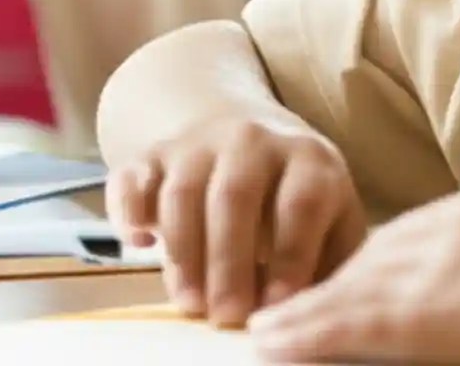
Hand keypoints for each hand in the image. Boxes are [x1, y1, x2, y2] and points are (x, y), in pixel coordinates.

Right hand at [105, 115, 366, 327]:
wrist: (250, 140)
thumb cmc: (297, 205)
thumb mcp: (332, 224)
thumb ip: (328, 266)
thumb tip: (313, 319)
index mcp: (307, 158)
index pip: (300, 202)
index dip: (290, 256)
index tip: (278, 307)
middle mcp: (251, 140)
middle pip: (234, 197)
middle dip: (228, 262)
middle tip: (226, 316)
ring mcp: (197, 142)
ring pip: (181, 192)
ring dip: (182, 252)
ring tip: (189, 302)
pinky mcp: (153, 153)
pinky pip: (130, 179)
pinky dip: (127, 212)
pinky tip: (139, 243)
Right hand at [250, 183, 459, 364]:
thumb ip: (419, 357)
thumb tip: (376, 352)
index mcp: (429, 317)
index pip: (344, 323)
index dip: (299, 331)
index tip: (263, 337)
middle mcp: (430, 263)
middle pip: (351, 284)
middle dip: (306, 303)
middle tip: (267, 316)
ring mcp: (458, 224)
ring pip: (380, 247)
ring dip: (344, 273)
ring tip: (316, 291)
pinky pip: (420, 222)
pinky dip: (391, 244)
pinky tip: (381, 254)